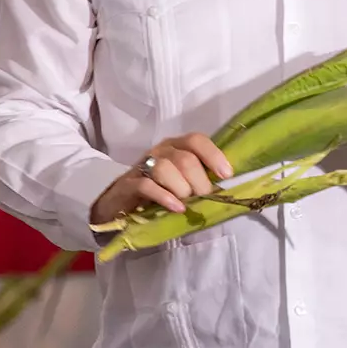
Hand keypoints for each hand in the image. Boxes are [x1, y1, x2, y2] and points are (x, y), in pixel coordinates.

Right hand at [90, 133, 231, 226]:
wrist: (120, 204)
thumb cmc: (159, 191)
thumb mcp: (182, 181)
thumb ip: (201, 178)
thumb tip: (225, 188)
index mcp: (176, 146)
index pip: (197, 140)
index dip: (213, 156)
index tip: (226, 175)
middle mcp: (160, 151)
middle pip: (185, 160)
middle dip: (199, 183)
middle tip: (201, 199)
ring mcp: (143, 165)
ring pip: (166, 169)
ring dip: (181, 190)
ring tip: (186, 204)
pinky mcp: (128, 184)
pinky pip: (148, 186)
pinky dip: (165, 197)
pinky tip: (176, 207)